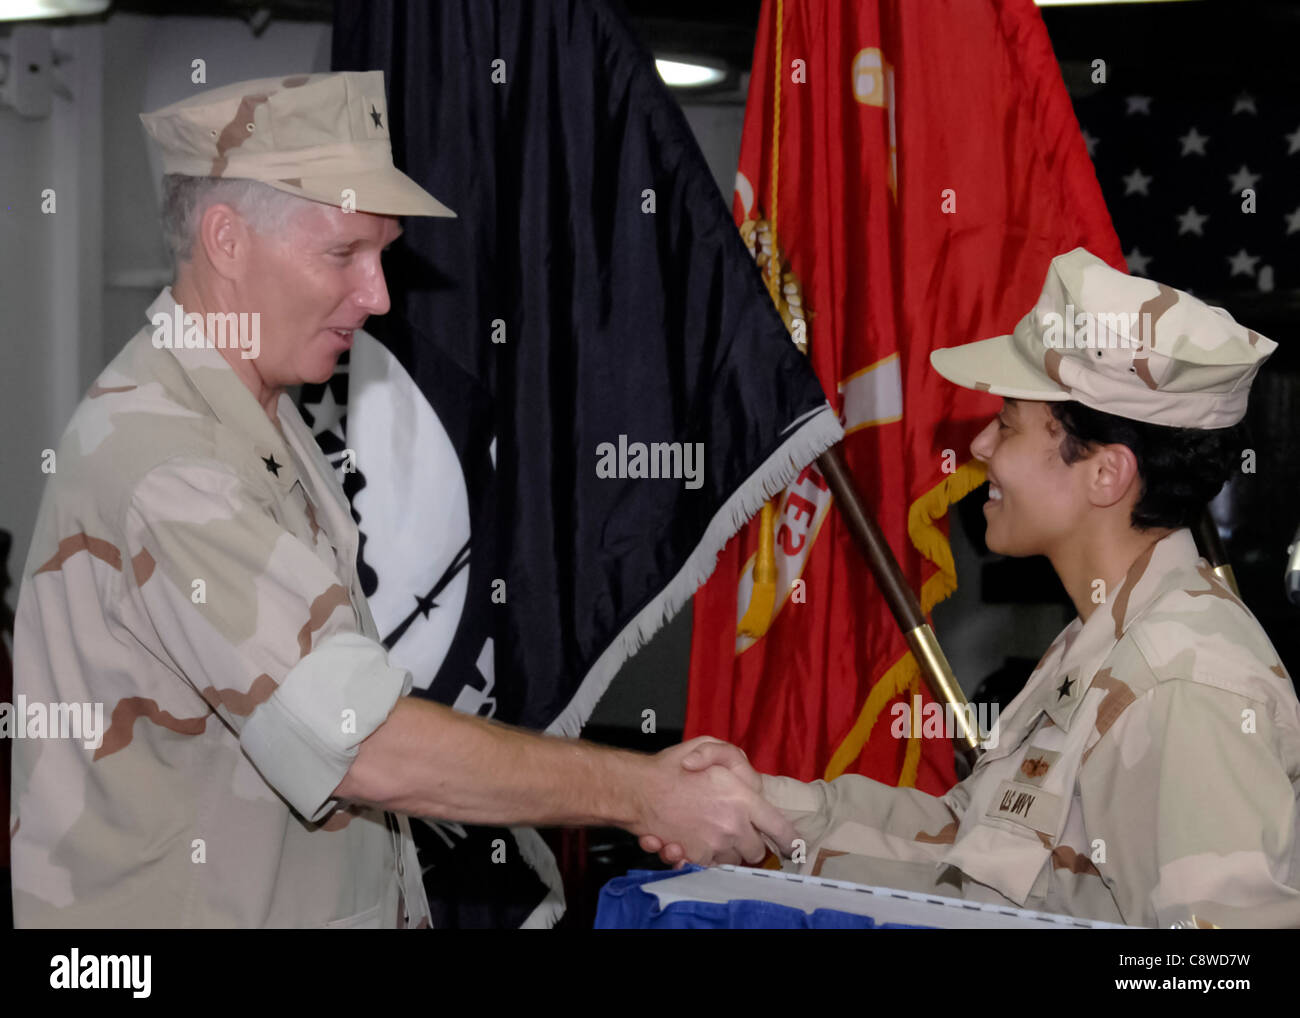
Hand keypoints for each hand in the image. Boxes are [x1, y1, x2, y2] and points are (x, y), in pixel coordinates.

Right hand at [632, 737, 791, 867]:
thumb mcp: (707, 745)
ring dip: (727, 851)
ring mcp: (715, 844)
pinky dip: (705, 859)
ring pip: (734, 861)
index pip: (780, 828)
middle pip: (756, 851)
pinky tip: (691, 842)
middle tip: (734, 830)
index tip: (789, 845)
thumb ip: (732, 756)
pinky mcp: (696, 858)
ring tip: (708, 833)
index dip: (788, 840)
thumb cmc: (671, 766)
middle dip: (748, 843)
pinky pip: (711, 867)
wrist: (638, 791)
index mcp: (742, 797)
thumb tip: (745, 779)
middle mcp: (733, 825)